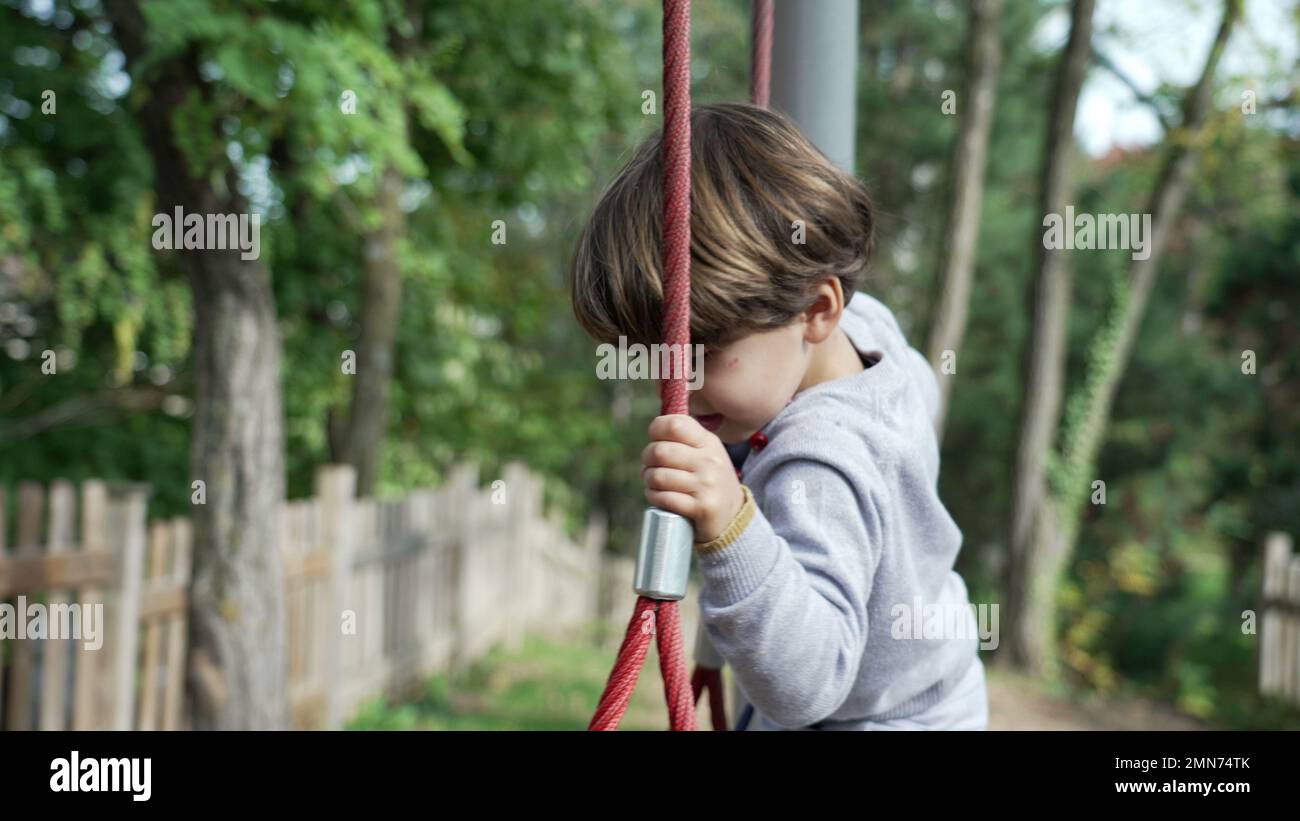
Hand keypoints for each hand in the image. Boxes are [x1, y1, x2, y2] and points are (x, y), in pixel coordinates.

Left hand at [641, 414, 744, 542]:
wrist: (732, 515)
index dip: (656, 430)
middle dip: (647, 460)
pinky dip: (654, 497)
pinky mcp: (702, 508)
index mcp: (709, 442)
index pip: (675, 425)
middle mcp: (710, 461)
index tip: (655, 441)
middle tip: (650, 467)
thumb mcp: (704, 453)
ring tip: (654, 483)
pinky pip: (663, 498)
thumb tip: (653, 432)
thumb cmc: (708, 480)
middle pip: (660, 451)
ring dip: (649, 481)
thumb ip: (683, 439)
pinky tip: (658, 496)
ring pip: (658, 476)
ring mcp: (707, 485)